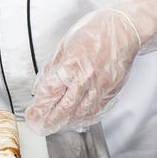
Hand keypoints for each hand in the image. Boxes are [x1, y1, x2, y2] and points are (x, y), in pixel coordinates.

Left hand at [25, 0, 156, 134]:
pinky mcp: (112, 91)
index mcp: (71, 64)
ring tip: (54, 126)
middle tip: (39, 128)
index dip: (39, 108)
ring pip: (81, 113)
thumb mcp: (65, 44)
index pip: (50, 93)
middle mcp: (86, 79)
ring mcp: (101, 87)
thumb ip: (51, 68)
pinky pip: (96, 110)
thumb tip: (39, 87)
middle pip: (64, 108)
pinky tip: (76, 120)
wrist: (125, 30)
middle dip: (49, 122)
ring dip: (66, 123)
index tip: (31, 116)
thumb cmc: (96, 31)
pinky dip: (85, 118)